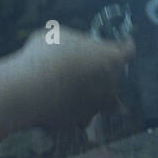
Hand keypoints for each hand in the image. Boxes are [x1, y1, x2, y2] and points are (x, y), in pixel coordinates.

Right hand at [13, 25, 135, 128]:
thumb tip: (68, 45)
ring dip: (93, 98)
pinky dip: (72, 112)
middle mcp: (109, 86)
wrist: (29, 89)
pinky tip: (62, 106)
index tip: (124, 41)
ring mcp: (94, 108)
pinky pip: (78, 117)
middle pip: (114, 78)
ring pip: (101, 104)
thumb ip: (72, 41)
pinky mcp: (76, 122)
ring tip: (78, 92)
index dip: (126, 44)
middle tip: (87, 64)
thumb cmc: (46, 55)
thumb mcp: (58, 35)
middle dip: (103, 71)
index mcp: (110, 59)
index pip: (128, 51)